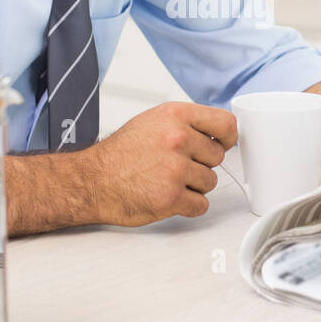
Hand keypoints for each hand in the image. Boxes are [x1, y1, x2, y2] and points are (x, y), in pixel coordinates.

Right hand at [84, 101, 237, 225]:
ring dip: (193, 186)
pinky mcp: (172, 197)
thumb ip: (186, 123)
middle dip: (201, 164)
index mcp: (175, 116)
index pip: (225, 123)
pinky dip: (188, 205)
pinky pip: (201, 205)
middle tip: (176, 165)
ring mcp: (175, 169)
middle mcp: (177, 139)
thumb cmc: (120, 153)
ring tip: (166, 180)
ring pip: (210, 182)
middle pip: (218, 157)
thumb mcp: (153, 121)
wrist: (92, 181)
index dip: (228, 137)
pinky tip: (168, 196)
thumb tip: (216, 131)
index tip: (223, 144)